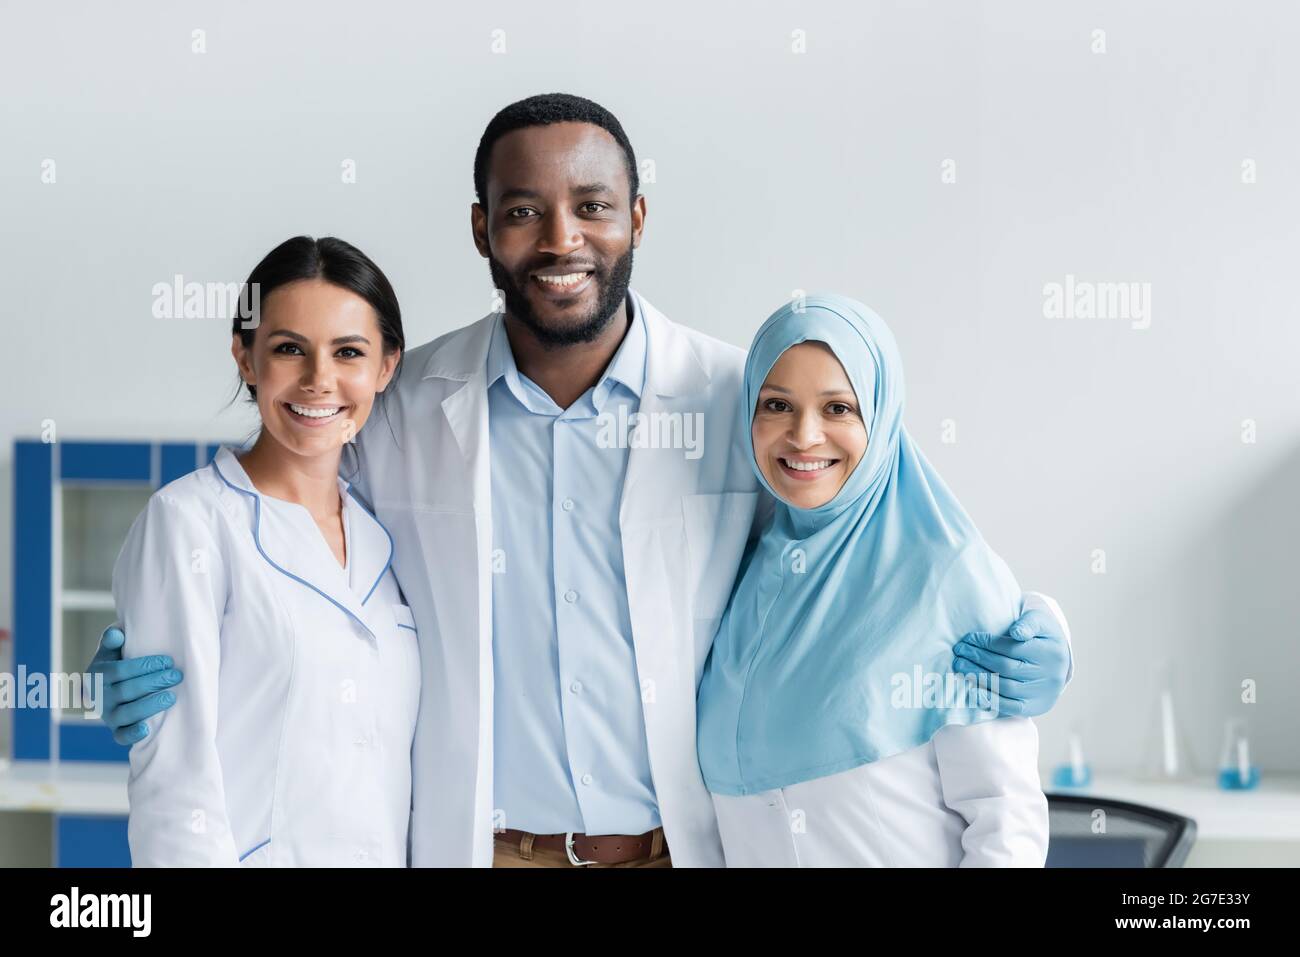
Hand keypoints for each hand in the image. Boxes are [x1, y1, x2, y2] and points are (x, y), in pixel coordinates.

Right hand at [88, 625, 182, 745]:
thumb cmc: (119, 661)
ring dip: (149, 706)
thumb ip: (112, 640)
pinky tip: (146, 729)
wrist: (113, 684)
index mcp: (98, 674)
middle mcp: (99, 696)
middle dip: (153, 683)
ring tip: (172, 697)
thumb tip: (116, 634)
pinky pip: (121, 736)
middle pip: (126, 691)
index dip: (144, 666)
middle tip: (177, 676)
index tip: (168, 661)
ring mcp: (107, 715)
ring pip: (126, 714)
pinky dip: (132, 734)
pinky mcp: (116, 729)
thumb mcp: (113, 649)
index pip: (119, 671)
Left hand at [952, 608, 1069, 717]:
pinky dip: (990, 700)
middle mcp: (1049, 674)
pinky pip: (1011, 708)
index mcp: (1050, 651)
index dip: (986, 642)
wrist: (1058, 663)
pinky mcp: (1035, 707)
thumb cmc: (1042, 637)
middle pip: (1005, 667)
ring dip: (978, 677)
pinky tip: (973, 691)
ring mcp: (1042, 693)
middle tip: (959, 651)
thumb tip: (1016, 633)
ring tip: (961, 666)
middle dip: (978, 658)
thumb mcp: (1041, 622)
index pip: (1011, 648)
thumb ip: (1029, 623)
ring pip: (1005, 687)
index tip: (968, 638)